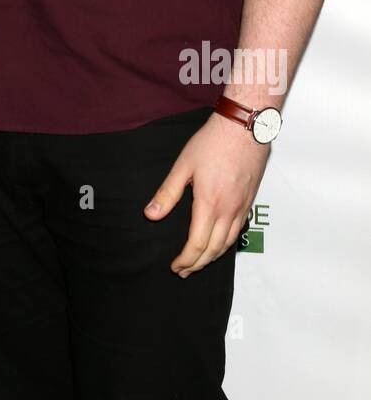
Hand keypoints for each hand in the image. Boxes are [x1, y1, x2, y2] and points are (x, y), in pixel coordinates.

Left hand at [143, 111, 269, 276]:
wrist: (245, 128)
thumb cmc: (213, 142)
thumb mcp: (183, 165)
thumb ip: (167, 193)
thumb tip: (150, 215)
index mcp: (209, 204)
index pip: (197, 244)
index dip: (185, 260)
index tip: (175, 266)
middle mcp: (228, 210)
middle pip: (213, 250)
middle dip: (197, 265)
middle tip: (183, 271)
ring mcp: (242, 207)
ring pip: (228, 244)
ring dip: (212, 258)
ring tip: (198, 263)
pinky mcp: (249, 201)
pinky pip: (238, 231)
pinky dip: (225, 245)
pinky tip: (218, 244)